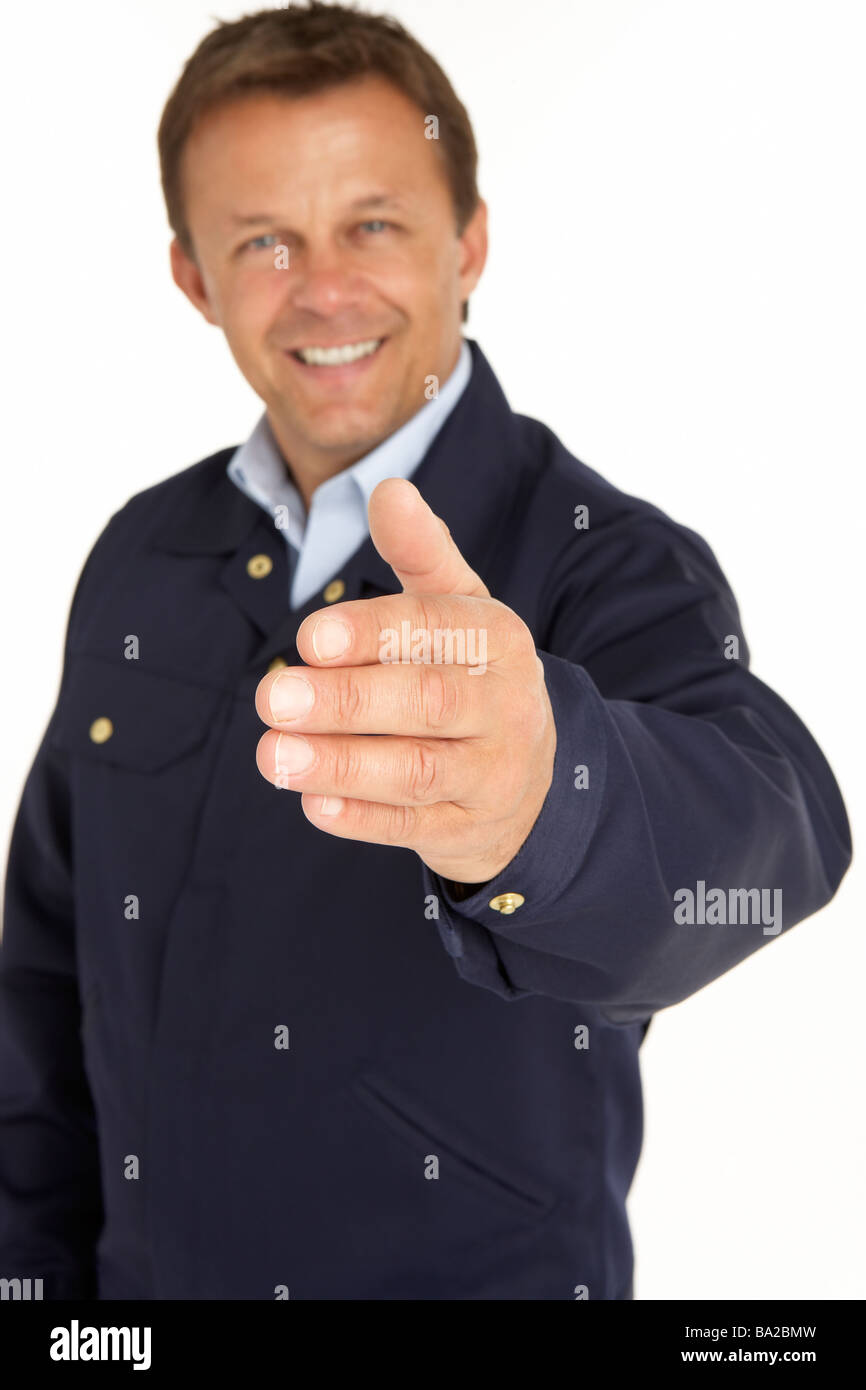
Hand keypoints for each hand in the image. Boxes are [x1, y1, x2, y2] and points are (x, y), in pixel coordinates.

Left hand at [254, 477, 555, 883]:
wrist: (529, 776)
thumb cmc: (471, 675)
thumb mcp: (458, 609)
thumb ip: (420, 553)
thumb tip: (388, 488)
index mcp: (497, 640)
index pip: (436, 630)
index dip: (373, 633)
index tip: (309, 639)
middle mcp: (505, 706)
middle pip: (426, 703)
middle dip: (346, 702)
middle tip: (272, 699)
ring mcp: (492, 774)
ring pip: (418, 772)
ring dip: (343, 764)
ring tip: (274, 756)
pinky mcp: (470, 830)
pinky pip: (414, 828)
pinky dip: (362, 817)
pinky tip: (311, 802)